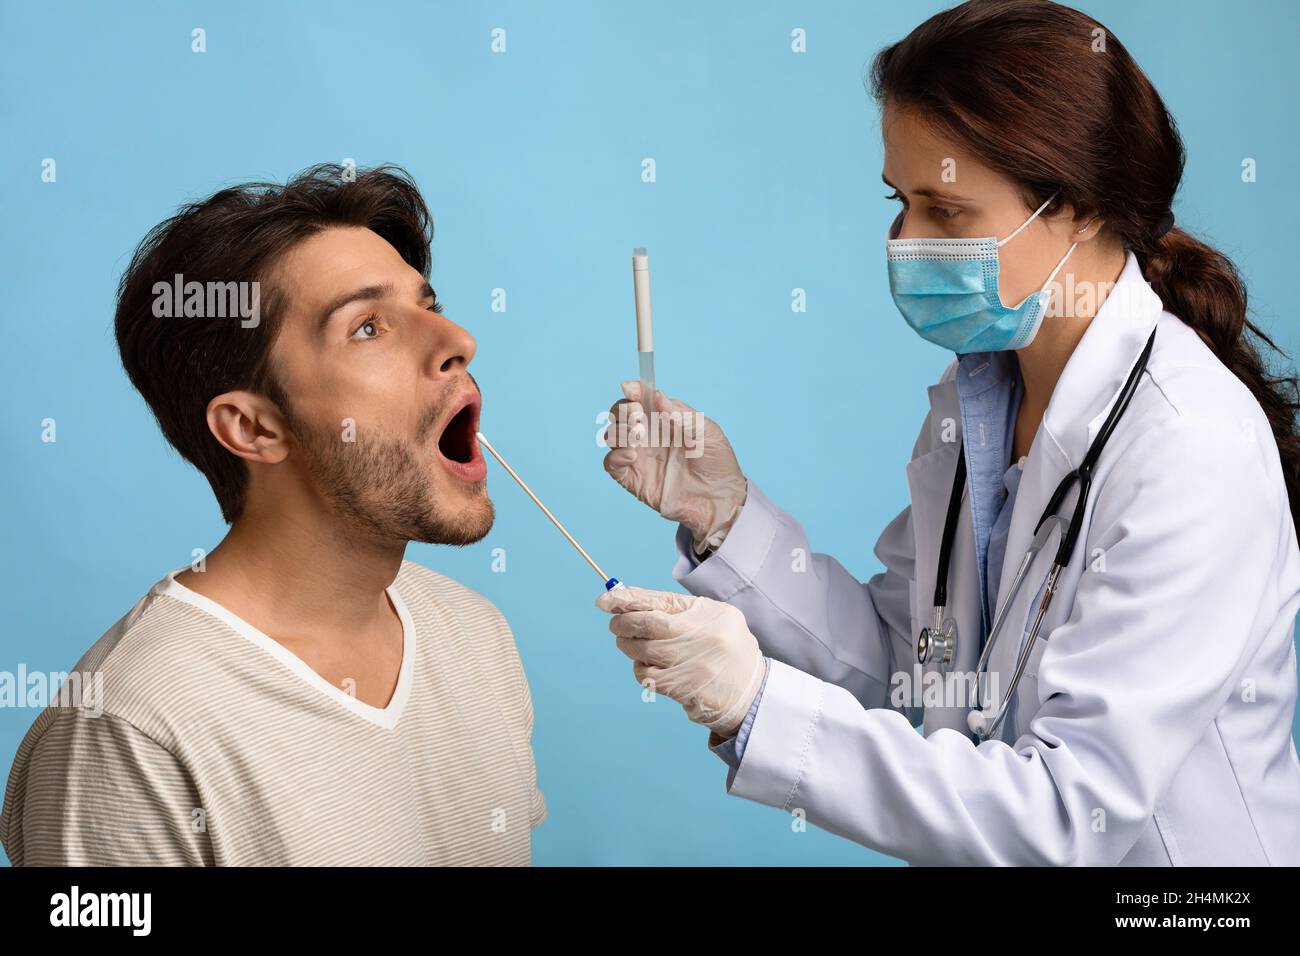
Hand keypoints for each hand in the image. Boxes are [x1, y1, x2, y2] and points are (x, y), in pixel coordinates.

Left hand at [596, 585, 765, 737]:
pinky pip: (645, 673)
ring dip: (628, 646)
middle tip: (615, 624)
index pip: (659, 600)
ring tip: (633, 644)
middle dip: (623, 622)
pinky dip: (640, 668)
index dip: (627, 598)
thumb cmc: (725, 650)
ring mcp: (690, 662)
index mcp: (707, 612)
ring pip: (641, 649)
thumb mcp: (712, 619)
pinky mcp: (681, 686)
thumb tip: (628, 598)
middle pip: (646, 623)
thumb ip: (676, 608)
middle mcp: (700, 634)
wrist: (751, 692)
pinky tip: (650, 666)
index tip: (604, 599)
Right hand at [602, 381, 747, 552]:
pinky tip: (631, 454)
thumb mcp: (708, 432)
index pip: (640, 399)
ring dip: (619, 431)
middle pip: (620, 415)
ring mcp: (639, 457)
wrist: (721, 500)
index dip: (632, 391)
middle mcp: (648, 436)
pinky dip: (615, 456)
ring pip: (612, 436)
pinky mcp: (634, 479)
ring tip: (638, 435)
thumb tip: (658, 396)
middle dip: (623, 410)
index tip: (631, 388)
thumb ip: (682, 414)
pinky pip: (611, 464)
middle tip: (639, 415)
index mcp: (664, 420)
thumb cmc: (718, 464)